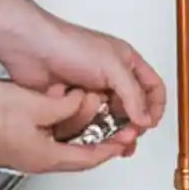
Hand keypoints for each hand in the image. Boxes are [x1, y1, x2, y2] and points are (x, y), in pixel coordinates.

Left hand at [0, 17, 166, 150]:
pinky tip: (91, 137)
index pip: (153, 88)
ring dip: (113, 133)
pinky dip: (92, 132)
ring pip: (111, 120)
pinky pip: (89, 124)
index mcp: (127, 64)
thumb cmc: (69, 46)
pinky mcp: (75, 105)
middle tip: (128, 137)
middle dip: (133, 126)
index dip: (156, 107)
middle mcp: (112, 79)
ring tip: (112, 143)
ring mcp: (93, 93)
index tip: (149, 123)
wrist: (32, 50)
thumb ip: (133, 94)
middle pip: (133, 109)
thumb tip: (145, 119)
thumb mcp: (112, 66)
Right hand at [0, 79, 130, 173]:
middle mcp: (34, 162)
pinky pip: (43, 138)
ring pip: (59, 144)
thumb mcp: (40, 104)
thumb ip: (66, 106)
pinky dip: (57, 126)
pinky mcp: (11, 144)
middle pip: (75, 154)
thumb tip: (78, 103)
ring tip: (86, 111)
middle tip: (111, 128)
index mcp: (45, 158)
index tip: (123, 141)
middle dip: (95, 138)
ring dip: (75, 129)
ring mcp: (21, 154)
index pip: (88, 158)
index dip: (109, 147)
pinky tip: (59, 109)